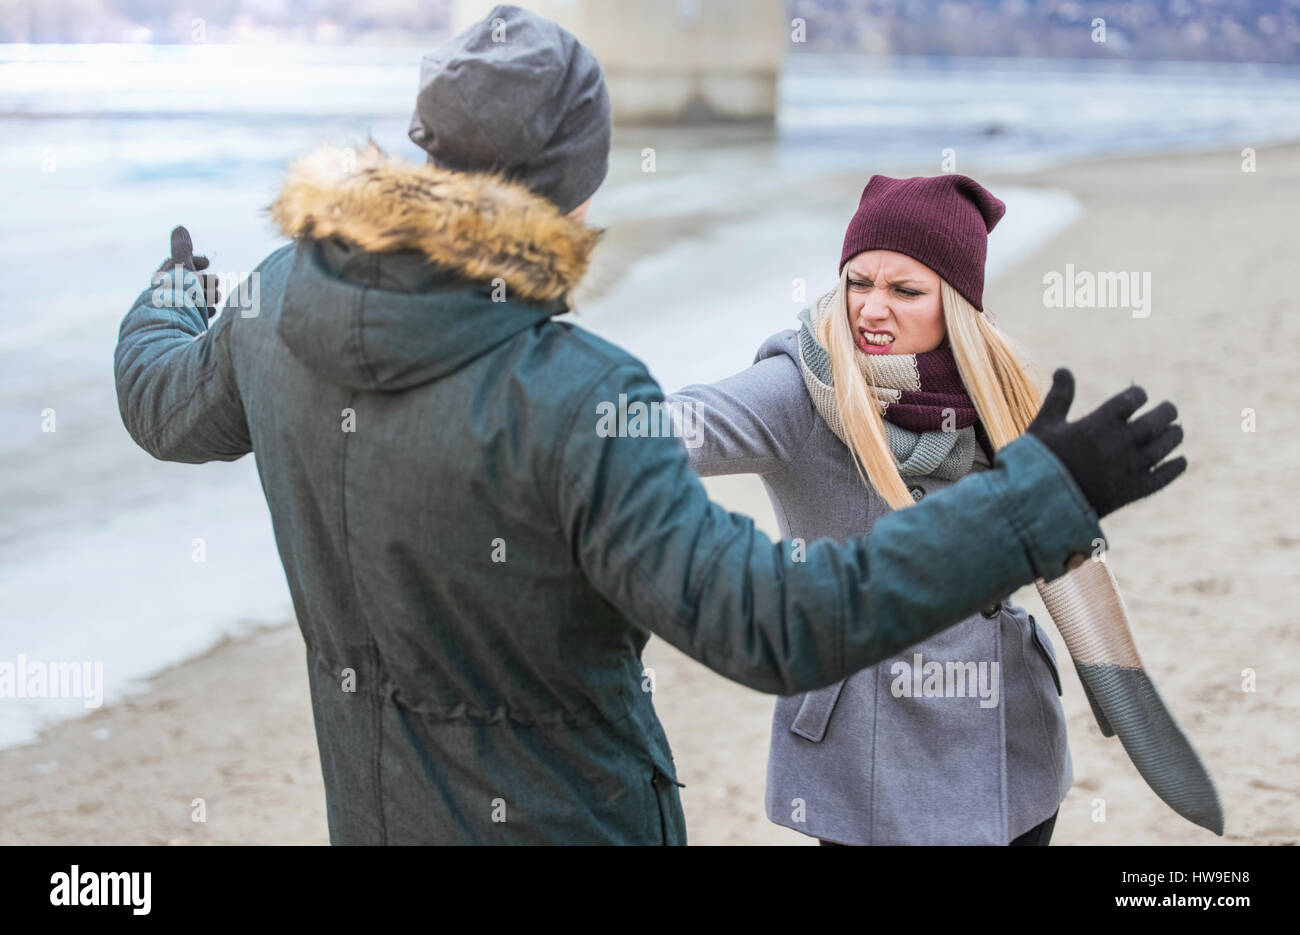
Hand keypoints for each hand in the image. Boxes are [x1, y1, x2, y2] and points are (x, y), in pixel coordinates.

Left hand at [155, 225, 220, 318]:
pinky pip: (200, 315)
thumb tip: (179, 227)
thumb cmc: (177, 295)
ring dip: (209, 297)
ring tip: (214, 300)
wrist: (174, 327)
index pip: (180, 265)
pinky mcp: (186, 326)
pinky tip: (210, 313)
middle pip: (192, 283)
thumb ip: (182, 249)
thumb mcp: (181, 267)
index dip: (195, 261)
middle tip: (213, 284)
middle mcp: (167, 296)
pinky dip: (207, 311)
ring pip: (198, 299)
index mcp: (163, 280)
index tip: (207, 262)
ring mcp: (176, 313)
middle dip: (206, 282)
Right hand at [1027, 368, 1185, 519]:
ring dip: (1175, 434)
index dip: (1139, 394)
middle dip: (1167, 411)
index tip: (1138, 397)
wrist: (1038, 503)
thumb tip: (1064, 369)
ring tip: (1175, 431)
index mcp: (1098, 423)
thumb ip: (1059, 397)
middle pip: (1159, 418)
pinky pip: (1166, 475)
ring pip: (1167, 444)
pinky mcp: (1135, 490)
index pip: (1133, 397)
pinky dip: (1177, 466)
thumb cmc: (1038, 462)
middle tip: (1168, 410)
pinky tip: (1179, 460)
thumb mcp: (1044, 426)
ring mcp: (1130, 467)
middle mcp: (1119, 442)